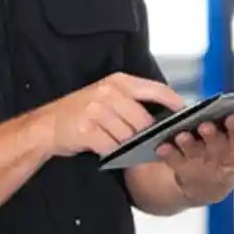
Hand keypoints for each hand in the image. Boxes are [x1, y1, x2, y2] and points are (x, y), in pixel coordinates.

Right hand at [31, 72, 186, 158]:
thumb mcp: (107, 96)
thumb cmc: (82, 112)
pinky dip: (112, 152)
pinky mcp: (87, 129)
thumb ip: (133, 100)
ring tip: (122, 145)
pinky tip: (107, 149)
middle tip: (149, 144)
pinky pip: (112, 146)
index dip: (174, 102)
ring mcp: (97, 110)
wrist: (47, 125)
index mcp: (119, 81)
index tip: (186, 114)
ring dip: (128, 145)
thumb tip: (167, 113)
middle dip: (147, 136)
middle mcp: (109, 92)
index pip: (156, 89)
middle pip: (144, 120)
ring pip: (129, 136)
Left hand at [154, 106, 233, 205]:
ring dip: (196, 142)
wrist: (205, 186)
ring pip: (202, 152)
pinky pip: (175, 161)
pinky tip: (163, 144)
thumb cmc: (228, 151)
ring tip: (189, 131)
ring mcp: (207, 166)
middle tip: (232, 118)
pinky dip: (169, 153)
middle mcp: (230, 159)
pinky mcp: (184, 171)